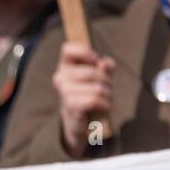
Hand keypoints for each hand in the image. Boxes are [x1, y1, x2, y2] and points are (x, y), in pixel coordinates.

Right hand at [53, 41, 114, 156]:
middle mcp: (61, 77)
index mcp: (65, 65)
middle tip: (107, 88)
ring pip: (97, 88)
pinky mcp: (71, 106)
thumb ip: (105, 66)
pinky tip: (106, 107)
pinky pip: (94, 100)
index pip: (68, 49)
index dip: (85, 53)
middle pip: (93, 72)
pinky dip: (105, 104)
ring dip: (108, 95)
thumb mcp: (101, 75)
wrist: (81, 121)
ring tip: (106, 99)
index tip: (96, 61)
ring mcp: (64, 92)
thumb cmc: (91, 92)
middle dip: (106, 81)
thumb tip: (104, 64)